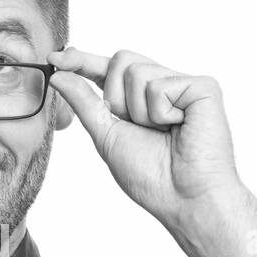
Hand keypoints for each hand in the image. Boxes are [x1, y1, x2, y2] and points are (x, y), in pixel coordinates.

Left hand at [47, 48, 244, 231]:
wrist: (184, 199)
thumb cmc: (152, 178)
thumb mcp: (106, 136)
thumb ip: (84, 102)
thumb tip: (58, 74)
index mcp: (141, 100)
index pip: (107, 71)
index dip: (82, 61)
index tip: (53, 57)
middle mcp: (163, 87)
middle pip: (120, 60)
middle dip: (116, 98)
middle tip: (139, 128)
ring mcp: (183, 85)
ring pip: (136, 69)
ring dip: (138, 110)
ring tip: (163, 132)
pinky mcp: (203, 86)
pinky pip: (159, 84)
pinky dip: (160, 113)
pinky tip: (179, 128)